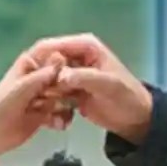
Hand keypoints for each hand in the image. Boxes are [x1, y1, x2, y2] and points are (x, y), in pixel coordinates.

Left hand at [0, 51, 67, 165]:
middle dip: (70, 86)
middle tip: (63, 99)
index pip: (56, 50)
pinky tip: (57, 125)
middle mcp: (40, 75)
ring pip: (69, 93)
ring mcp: (45, 94)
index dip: (71, 53)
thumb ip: (42, 76)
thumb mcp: (21, 91)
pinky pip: (65, 111)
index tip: (84, 61)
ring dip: (68, 104)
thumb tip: (62, 57)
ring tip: (57, 114)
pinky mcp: (47, 111)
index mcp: (31, 63)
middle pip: (67, 73)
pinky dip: (63, 118)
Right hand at [26, 33, 153, 144]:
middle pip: (46, 61)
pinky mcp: (70, 89)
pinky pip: (52, 91)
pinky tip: (51, 111)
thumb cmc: (127, 98)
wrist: (136, 119)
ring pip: (47, 78)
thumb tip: (60, 76)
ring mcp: (71, 73)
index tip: (31, 78)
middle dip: (40, 78)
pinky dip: (49, 100)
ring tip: (44, 105)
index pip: (52, 46)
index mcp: (85, 46)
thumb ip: (84, 77)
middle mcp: (75, 55)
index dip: (39, 59)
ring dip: (44, 91)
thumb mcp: (108, 86)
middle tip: (38, 96)